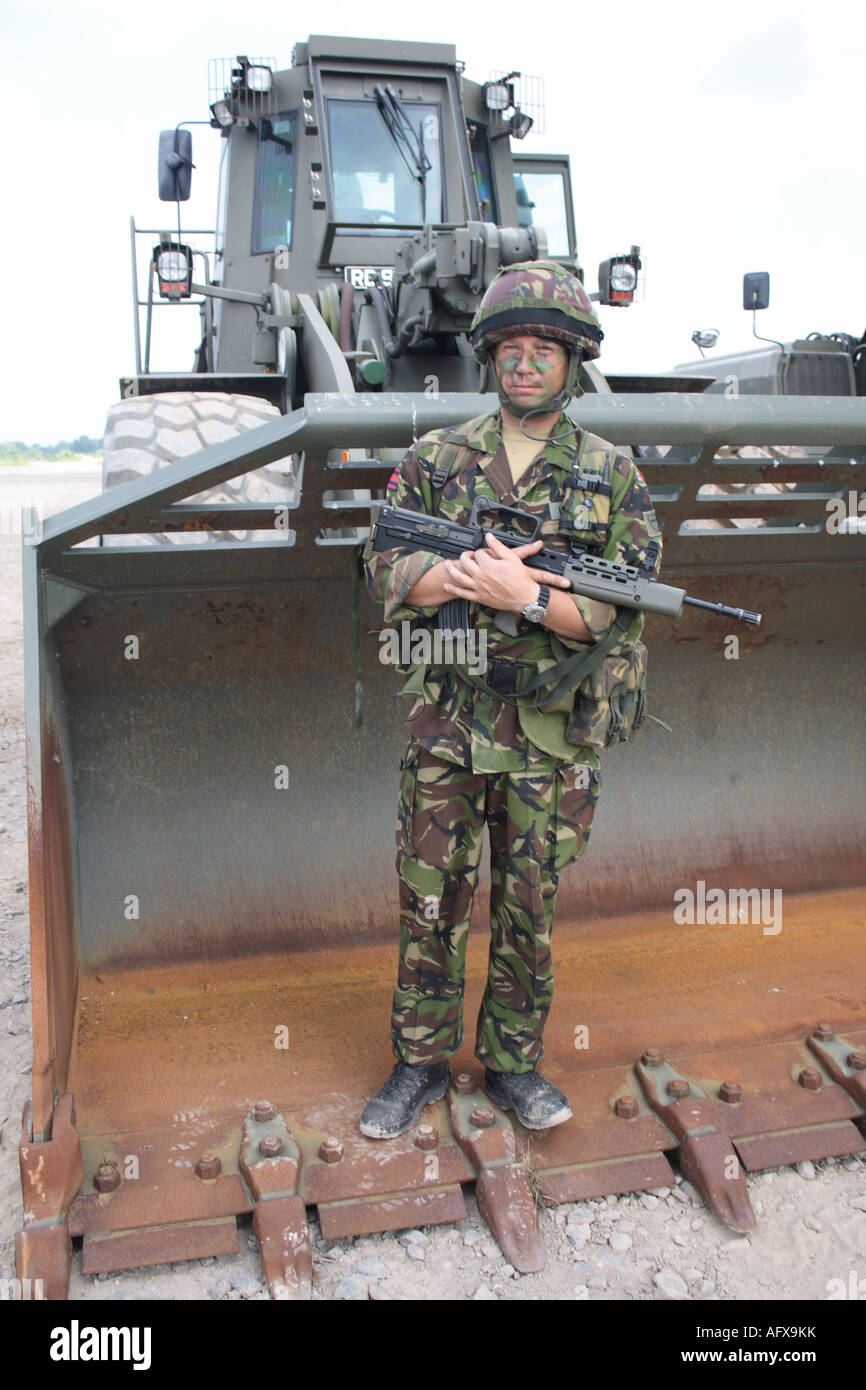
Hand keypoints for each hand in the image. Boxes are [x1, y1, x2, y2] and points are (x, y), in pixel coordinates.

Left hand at [442, 533, 571, 613]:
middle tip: (467, 555)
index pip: (478, 553)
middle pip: (465, 562)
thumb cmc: (520, 579)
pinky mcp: (479, 597)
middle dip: (465, 556)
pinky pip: (462, 593)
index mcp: (489, 565)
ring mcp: (478, 587)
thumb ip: (498, 546)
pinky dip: (453, 589)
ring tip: (446, 564)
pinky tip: (447, 585)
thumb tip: (489, 536)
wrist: (525, 598)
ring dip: (451, 569)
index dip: (482, 551)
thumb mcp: (512, 557)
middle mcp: (481, 576)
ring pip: (459, 577)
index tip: (486, 553)